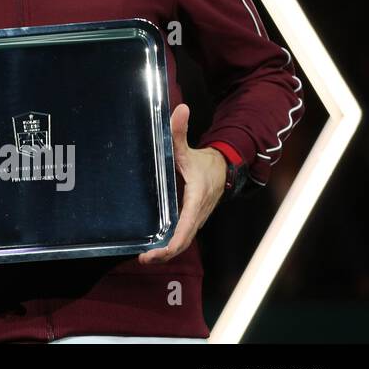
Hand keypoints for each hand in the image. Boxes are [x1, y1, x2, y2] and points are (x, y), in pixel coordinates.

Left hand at [138, 103, 225, 264]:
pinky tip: (152, 247)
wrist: (224, 167)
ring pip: (183, 240)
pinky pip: (182, 235)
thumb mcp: (188, 147)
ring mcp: (196, 218)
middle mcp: (198, 213)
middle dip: (165, 254)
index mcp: (196, 199)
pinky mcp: (192, 218)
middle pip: (183, 241)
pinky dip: (169, 244)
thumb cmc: (204, 160)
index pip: (185, 228)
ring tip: (145, 257)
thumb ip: (178, 131)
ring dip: (166, 251)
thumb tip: (180, 108)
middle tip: (143, 259)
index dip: (171, 244)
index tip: (156, 253)